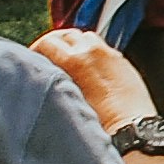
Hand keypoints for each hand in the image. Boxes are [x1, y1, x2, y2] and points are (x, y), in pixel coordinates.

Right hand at [33, 27, 148, 134]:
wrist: (130, 128)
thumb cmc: (99, 123)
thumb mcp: (65, 99)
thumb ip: (54, 80)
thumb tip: (45, 74)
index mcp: (75, 60)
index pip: (47, 42)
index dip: (36, 49)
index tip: (33, 59)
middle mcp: (93, 51)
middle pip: (66, 35)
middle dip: (54, 43)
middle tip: (48, 57)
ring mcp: (110, 54)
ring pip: (84, 37)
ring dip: (74, 44)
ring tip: (68, 60)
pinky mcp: (122, 60)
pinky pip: (101, 46)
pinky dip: (90, 50)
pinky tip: (87, 67)